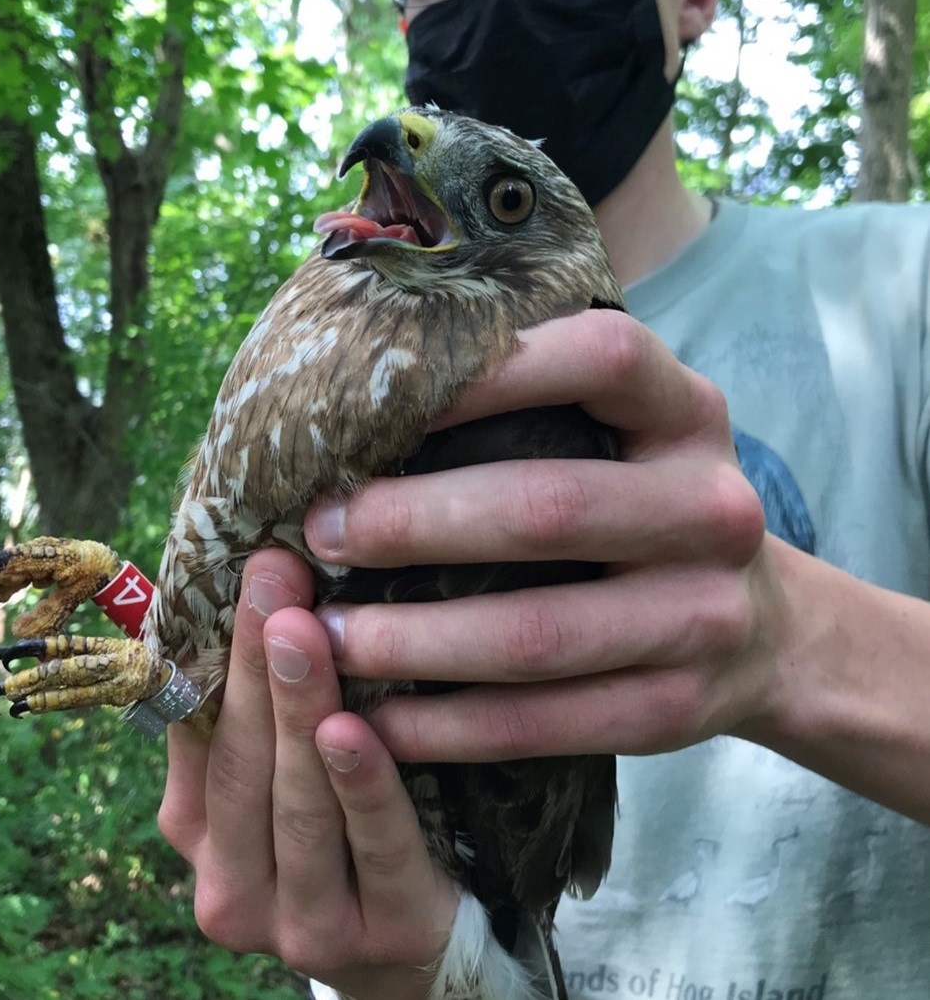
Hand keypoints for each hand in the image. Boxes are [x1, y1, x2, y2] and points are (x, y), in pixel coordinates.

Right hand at [158, 549, 458, 999]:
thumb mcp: (274, 776)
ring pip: (299, 804)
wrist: (405, 944)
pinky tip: (354, 730)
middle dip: (257, 663)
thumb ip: (251, 705)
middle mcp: (231, 887)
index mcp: (197, 830)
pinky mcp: (382, 933)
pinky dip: (363, 784)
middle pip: (243, 763)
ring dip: (298, 711)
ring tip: (302, 632)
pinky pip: (375, 847)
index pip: (199, 731)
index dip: (221, 649)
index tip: (247, 567)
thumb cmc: (334, 828)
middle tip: (273, 578)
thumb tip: (249, 579)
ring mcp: (302, 923)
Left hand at [303, 308, 785, 762]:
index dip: (488, 371)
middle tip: (321, 532)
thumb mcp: (628, 429)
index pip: (597, 359)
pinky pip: (544, 725)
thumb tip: (368, 391)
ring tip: (324, 634)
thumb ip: (537, 402)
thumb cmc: (644, 501)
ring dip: (411, 639)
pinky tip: (377, 720)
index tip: (376, 399)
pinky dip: (447, 727)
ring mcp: (705, 616)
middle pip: (546, 509)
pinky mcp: (680, 710)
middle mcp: (713, 508)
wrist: (766, 628)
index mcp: (688, 411)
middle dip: (413, 521)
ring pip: (535, 637)